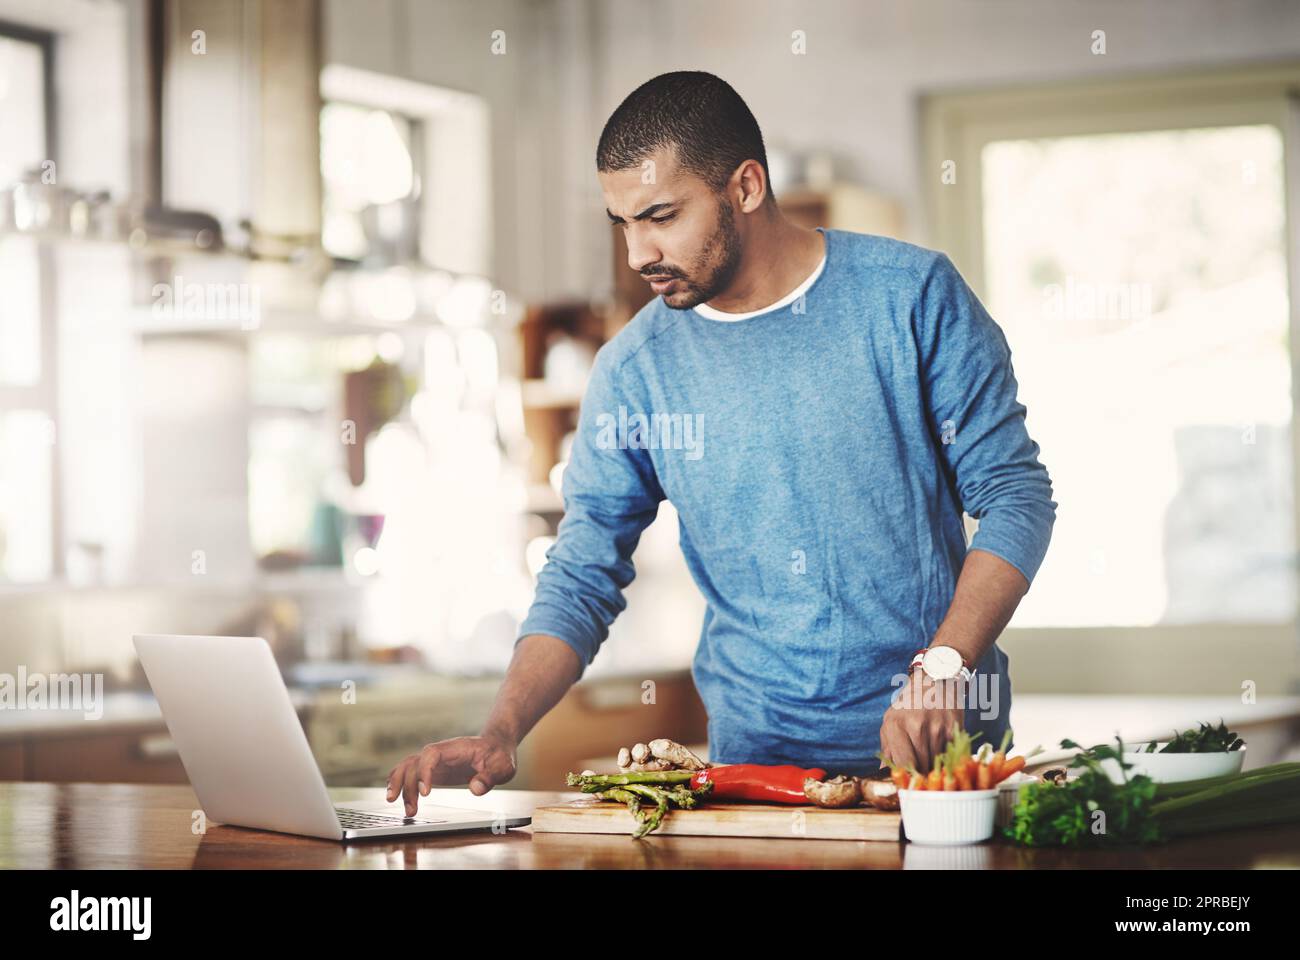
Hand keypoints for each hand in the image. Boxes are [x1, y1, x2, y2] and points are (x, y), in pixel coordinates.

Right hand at [385, 734, 517, 816]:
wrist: (495, 747)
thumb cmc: (498, 755)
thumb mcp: (503, 766)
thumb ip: (491, 776)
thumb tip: (476, 789)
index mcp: (455, 748)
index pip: (431, 755)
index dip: (424, 772)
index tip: (425, 793)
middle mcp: (440, 752)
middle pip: (414, 763)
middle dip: (407, 786)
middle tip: (411, 810)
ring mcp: (435, 761)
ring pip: (407, 767)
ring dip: (399, 786)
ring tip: (402, 808)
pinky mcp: (433, 770)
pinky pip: (410, 773)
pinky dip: (400, 784)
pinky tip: (397, 798)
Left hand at [878, 669, 965, 775]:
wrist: (935, 680)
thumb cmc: (909, 704)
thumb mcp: (891, 720)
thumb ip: (887, 747)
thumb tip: (884, 772)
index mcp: (895, 725)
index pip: (902, 764)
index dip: (907, 777)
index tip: (910, 782)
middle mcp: (916, 726)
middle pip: (921, 766)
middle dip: (921, 774)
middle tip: (921, 774)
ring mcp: (936, 728)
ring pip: (937, 762)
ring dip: (934, 767)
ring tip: (931, 760)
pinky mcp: (954, 728)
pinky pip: (950, 754)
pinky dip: (947, 757)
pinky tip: (942, 750)